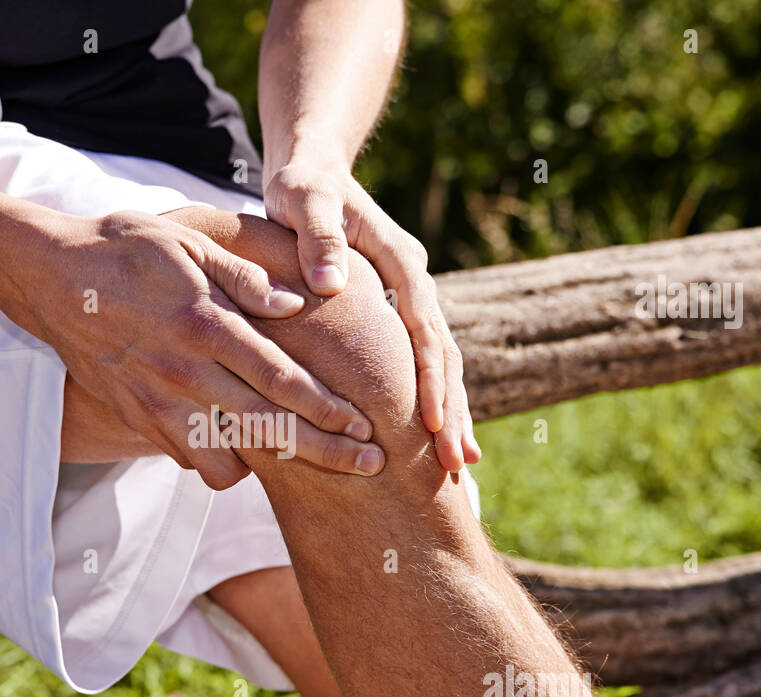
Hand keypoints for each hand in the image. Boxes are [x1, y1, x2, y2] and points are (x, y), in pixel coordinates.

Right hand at [16, 210, 381, 489]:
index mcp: (205, 324)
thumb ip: (245, 277)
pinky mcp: (136, 418)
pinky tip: (235, 440)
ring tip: (296, 452)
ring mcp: (156, 402)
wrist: (47, 275)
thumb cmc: (126, 248)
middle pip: (269, 430)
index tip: (365, 427)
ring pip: (225, 463)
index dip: (328, 409)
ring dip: (267, 466)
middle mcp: (183, 372)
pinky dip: (217, 459)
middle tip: (371, 466)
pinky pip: (187, 459)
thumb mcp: (190, 242)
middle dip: (328, 453)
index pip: (281, 379)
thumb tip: (297, 304)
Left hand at [265, 159, 480, 471]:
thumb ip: (318, 236)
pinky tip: (431, 436)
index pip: (422, 327)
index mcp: (398, 260)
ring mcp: (407, 299)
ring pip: (439, 363)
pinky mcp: (392, 312)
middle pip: (442, 354)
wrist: (313, 166)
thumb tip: (331, 286)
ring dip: (449, 412)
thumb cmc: (302, 184)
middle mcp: (412, 282)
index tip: (430, 423)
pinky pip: (417, 361)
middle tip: (457, 464)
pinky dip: (428, 397)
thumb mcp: (302, 199)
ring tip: (459, 467)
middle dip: (451, 410)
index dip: (428, 377)